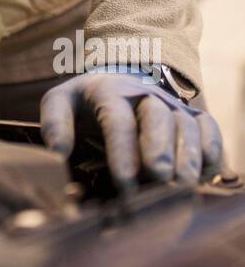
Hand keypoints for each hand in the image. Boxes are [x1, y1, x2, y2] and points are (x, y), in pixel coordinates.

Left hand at [40, 68, 223, 190]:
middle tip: (158, 178)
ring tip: (182, 186)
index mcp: (110, 91)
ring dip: (187, 156)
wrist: (120, 80)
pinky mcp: (193, 117)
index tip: (124, 182)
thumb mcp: (61, 102)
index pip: (118, 120)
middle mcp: (146, 95)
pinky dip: (212, 151)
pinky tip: (205, 175)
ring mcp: (172, 105)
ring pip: (186, 125)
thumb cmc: (88, 102)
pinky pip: (209, 130)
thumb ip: (54, 123)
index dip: (122, 151)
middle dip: (159, 150)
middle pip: (157, 118)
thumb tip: (58, 152)